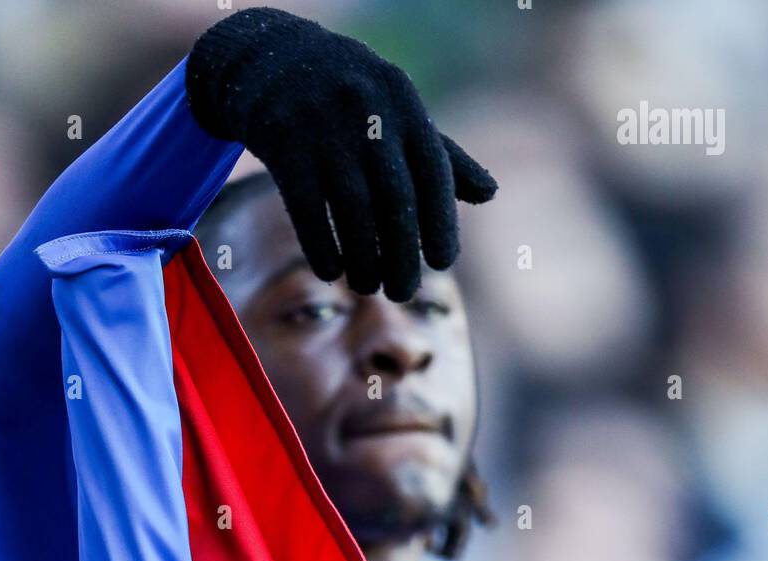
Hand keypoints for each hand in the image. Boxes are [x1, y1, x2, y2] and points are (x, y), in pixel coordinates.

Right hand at [186, 7, 496, 301]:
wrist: (277, 61)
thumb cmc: (356, 102)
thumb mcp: (401, 114)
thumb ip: (443, 156)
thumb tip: (490, 193)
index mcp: (404, 106)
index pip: (434, 173)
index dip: (440, 222)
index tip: (442, 263)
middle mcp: (368, 114)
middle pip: (395, 200)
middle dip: (402, 254)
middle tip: (402, 292)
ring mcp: (324, 130)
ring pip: (353, 210)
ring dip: (363, 260)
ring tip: (368, 287)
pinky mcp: (285, 146)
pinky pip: (309, 211)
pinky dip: (323, 248)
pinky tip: (332, 273)